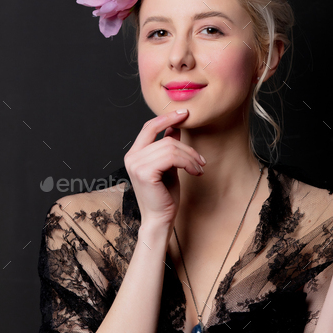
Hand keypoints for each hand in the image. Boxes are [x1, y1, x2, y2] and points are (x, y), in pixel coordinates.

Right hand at [124, 109, 205, 228]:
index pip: (149, 127)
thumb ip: (168, 147)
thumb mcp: (168, 166)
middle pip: (166, 139)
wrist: (160, 219)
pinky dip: (188, 163)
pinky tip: (195, 172)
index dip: (167, 118)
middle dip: (188, 148)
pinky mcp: (145, 172)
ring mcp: (136, 164)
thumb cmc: (164, 195)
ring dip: (191, 158)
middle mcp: (132, 157)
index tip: (185, 113)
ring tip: (199, 168)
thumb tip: (175, 127)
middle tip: (201, 160)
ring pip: (171, 148)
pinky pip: (172, 158)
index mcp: (134, 154)